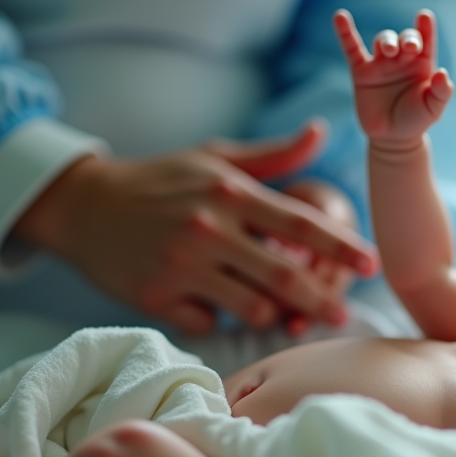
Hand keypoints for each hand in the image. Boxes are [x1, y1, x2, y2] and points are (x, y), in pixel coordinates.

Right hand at [13, 122, 377, 334]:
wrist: (82, 206)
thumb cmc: (160, 180)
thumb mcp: (214, 158)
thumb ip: (273, 155)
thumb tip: (321, 133)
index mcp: (229, 192)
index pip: (300, 223)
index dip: (342, 246)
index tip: (372, 264)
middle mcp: (208, 227)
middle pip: (284, 274)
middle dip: (321, 299)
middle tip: (343, 315)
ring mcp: (181, 264)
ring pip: (250, 307)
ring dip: (269, 314)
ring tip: (273, 310)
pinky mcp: (155, 296)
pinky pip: (207, 323)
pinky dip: (215, 319)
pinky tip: (209, 305)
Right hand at [333, 9, 454, 149]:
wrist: (392, 138)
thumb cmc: (416, 120)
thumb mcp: (433, 108)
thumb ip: (441, 92)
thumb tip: (443, 74)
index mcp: (422, 64)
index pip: (426, 41)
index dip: (426, 28)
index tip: (425, 16)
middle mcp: (402, 59)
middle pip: (404, 38)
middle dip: (407, 38)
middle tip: (408, 47)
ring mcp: (381, 63)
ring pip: (383, 41)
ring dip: (386, 41)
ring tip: (388, 51)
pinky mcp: (361, 71)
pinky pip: (351, 48)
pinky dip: (345, 33)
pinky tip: (340, 17)